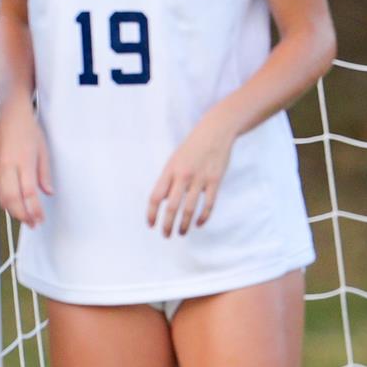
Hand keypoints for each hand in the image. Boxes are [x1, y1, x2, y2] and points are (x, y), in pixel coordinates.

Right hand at [0, 100, 51, 226]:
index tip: (40, 220)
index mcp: (23, 161)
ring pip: (1, 195)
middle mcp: (7, 166)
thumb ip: (44, 173)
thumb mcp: (43, 149)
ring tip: (25, 219)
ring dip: (12, 210)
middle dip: (22, 215)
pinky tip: (12, 207)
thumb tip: (48, 192)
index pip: (28, 192)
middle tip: (33, 224)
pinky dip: (4, 201)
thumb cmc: (28, 130)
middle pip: (11, 198)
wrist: (8, 113)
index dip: (33, 209)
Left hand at [148, 114, 235, 235]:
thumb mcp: (175, 159)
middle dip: (167, 224)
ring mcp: (200, 179)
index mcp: (170, 170)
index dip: (151, 213)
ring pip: (190, 208)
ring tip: (182, 233)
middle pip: (172, 206)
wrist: (215, 131)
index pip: (156, 197)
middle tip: (166, 235)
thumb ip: (169, 179)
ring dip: (184, 224)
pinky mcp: (215, 180)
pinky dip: (203, 217)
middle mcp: (183, 176)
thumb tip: (165, 201)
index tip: (151, 225)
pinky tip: (199, 224)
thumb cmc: (193, 146)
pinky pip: (208, 204)